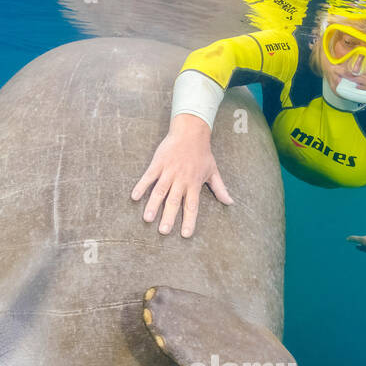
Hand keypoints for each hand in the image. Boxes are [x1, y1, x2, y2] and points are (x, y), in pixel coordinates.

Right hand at [131, 114, 233, 236]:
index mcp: (194, 184)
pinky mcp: (158, 163)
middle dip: (169, 217)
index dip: (189, 220)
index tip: (185, 234)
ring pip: (160, 191)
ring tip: (147, 219)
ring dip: (153, 205)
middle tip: (163, 231)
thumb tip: (230, 202)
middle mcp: (181, 180)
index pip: (192, 206)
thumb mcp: (213, 171)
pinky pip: (149, 176)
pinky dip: (142, 186)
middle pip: (174, 201)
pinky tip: (135, 197)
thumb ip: (220, 189)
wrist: (191, 131)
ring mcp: (169, 171)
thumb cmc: (202, 153)